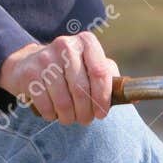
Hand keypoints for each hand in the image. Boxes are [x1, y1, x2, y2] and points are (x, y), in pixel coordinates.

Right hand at [0, 31, 119, 124]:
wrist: (28, 63)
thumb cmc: (68, 69)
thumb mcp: (89, 65)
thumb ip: (109, 78)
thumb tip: (134, 98)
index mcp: (86, 42)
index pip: (100, 72)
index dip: (103, 98)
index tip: (101, 114)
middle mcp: (65, 45)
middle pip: (81, 90)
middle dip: (85, 112)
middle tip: (85, 120)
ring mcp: (45, 58)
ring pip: (63, 101)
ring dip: (69, 117)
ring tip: (70, 118)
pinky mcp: (29, 73)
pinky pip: (46, 104)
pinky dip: (52, 115)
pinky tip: (53, 113)